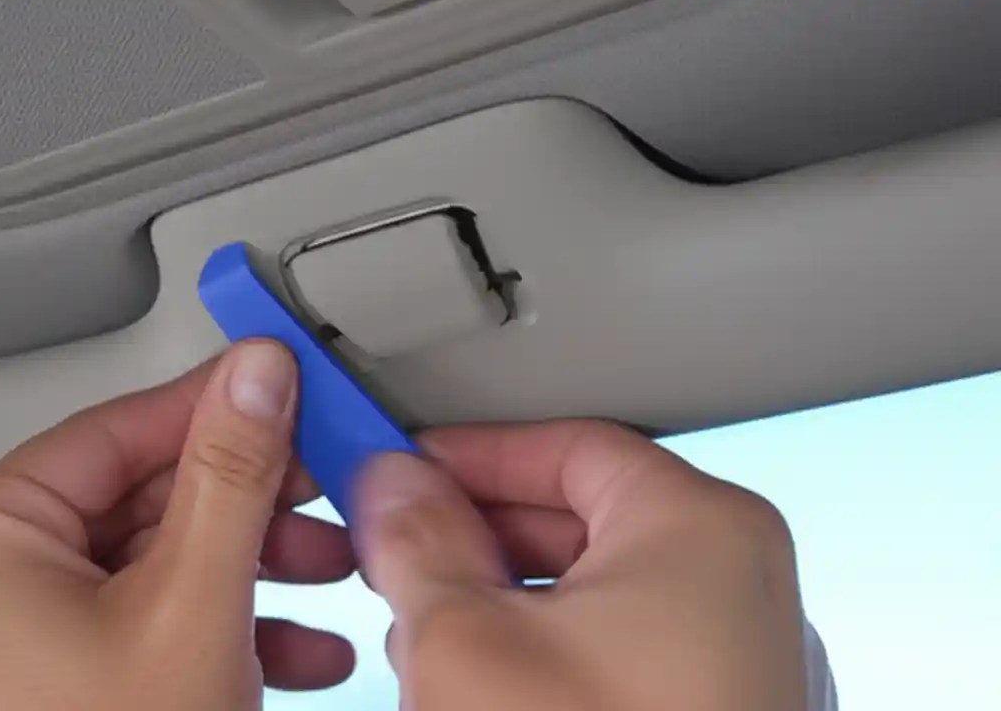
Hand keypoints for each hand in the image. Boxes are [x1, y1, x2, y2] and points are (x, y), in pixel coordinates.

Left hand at [0, 341, 354, 710]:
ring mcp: (5, 634)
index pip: (117, 427)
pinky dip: (214, 626)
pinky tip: (293, 650)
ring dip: (249, 572)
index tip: (285, 393)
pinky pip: (137, 621)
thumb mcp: (192, 606)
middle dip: (250, 510)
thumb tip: (254, 378)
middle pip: (139, 498)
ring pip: (149, 563)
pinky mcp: (42, 680)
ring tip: (327, 584)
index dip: (217, 407)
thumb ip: (229, 473)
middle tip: (321, 502)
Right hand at [353, 421, 808, 710]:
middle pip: (580, 516)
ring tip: (425, 631)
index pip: (565, 444)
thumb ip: (417, 541)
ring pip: (594, 590)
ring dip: (499, 598)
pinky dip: (546, 652)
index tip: (398, 467)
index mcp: (701, 530)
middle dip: (474, 532)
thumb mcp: (468, 644)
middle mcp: (739, 586)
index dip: (467, 451)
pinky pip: (620, 650)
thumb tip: (389, 484)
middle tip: (394, 549)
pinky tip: (483, 691)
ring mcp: (735, 661)